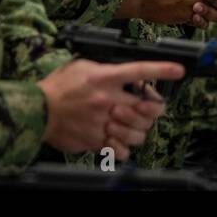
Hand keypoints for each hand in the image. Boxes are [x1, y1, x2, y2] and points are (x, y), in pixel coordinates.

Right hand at [39, 59, 183, 155]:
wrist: (37, 109)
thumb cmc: (59, 86)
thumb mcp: (83, 66)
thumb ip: (107, 69)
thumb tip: (125, 74)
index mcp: (104, 77)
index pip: (139, 71)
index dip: (162, 70)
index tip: (179, 71)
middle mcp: (107, 100)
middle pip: (147, 108)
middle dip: (154, 110)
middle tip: (149, 110)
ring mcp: (102, 122)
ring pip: (138, 133)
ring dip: (139, 131)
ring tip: (131, 126)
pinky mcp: (95, 140)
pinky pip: (121, 150)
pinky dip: (124, 148)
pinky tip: (118, 140)